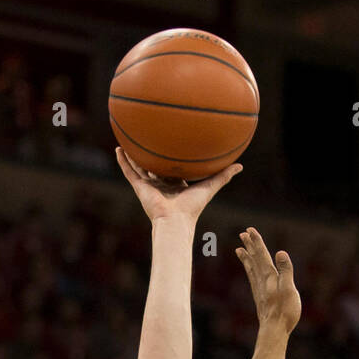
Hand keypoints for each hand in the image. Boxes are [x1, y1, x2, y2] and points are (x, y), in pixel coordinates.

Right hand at [116, 146, 241, 223]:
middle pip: (156, 168)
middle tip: (150, 138)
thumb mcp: (210, 186)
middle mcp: (162, 185)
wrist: (175, 220)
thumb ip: (224, 176)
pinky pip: (129, 172)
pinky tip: (119, 148)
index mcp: (176, 186)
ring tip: (128, 140)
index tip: (174, 146)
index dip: (174, 160)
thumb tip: (240, 165)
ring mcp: (149, 186)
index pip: (174, 171)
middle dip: (152, 156)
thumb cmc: (193, 207)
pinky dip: (123, 161)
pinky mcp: (140, 188)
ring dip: (134, 156)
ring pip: (140, 168)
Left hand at [236, 227, 300, 333]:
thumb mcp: (289, 289)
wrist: (274, 331)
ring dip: (247, 257)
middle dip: (250, 246)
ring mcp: (260, 290)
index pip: (262, 255)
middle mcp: (262, 281)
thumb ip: (285, 270)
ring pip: (251, 269)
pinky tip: (249, 271)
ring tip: (239, 248)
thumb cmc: (285, 311)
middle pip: (255, 260)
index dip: (257, 242)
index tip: (249, 230)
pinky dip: (249, 271)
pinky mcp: (260, 298)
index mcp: (270, 277)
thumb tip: (280, 252)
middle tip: (243, 233)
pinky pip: (252, 279)